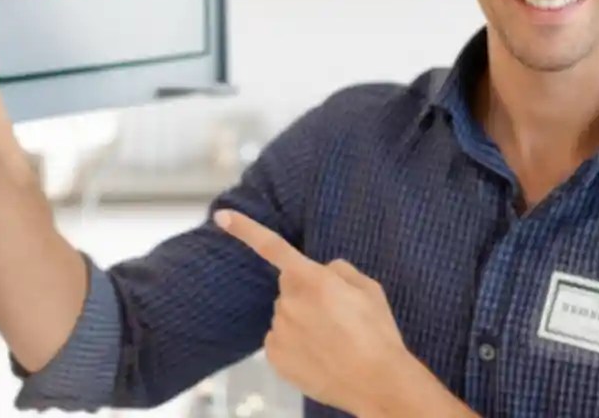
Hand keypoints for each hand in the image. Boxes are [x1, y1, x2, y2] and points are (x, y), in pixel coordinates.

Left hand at [214, 208, 460, 416]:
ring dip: (302, 321)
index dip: (245, 229)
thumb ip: (340, 271)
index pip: (273, 247)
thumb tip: (323, 272)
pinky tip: (318, 355)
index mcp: (312, 279)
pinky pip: (280, 340)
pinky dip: (295, 345)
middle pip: (290, 288)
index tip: (221, 215)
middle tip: (336, 316)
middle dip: (307, 294)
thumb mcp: (369, 289)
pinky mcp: (274, 356)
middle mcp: (289, 302)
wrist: (376, 383)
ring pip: (286, 316)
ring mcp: (279, 330)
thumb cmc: (377, 334)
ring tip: (332, 340)